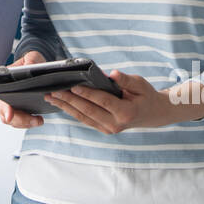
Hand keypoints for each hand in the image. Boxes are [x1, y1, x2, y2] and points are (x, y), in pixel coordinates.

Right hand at [0, 51, 46, 129]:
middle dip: (20, 120)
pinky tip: (38, 120)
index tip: (10, 116)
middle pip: (6, 115)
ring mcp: (11, 104)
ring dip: (25, 124)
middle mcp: (5, 95)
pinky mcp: (19, 110)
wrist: (37, 67)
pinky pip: (19, 122)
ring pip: (13, 121)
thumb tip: (29, 67)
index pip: (1, 98)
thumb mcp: (33, 57)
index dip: (5, 109)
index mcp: (5, 82)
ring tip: (39, 120)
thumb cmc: (32, 62)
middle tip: (35, 120)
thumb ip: (31, 60)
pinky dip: (28, 123)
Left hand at [45, 70, 175, 133]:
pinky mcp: (103, 129)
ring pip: (83, 117)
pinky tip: (61, 103)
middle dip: (69, 100)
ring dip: (66, 107)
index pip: (102, 101)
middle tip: (53, 91)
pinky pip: (85, 119)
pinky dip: (72, 111)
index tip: (73, 86)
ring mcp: (109, 129)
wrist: (152, 114)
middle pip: (88, 111)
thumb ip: (125, 80)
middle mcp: (116, 124)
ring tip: (51, 97)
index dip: (87, 94)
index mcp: (126, 112)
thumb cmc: (145, 95)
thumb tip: (111, 74)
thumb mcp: (140, 84)